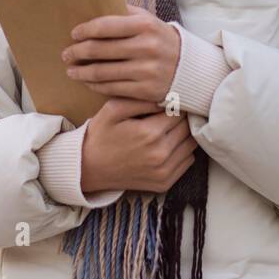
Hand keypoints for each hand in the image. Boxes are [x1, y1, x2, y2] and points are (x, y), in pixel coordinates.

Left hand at [62, 3, 181, 104]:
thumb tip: (96, 4)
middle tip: (66, 54)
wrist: (190, 68)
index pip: (105, 26)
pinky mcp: (145, 91)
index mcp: (145, 25)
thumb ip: (125, 12)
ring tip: (71, 70)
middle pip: (100, 50)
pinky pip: (112, 88)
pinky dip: (95, 85)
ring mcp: (146, 71)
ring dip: (82, 72)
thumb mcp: (149, 20)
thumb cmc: (161, 40)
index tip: (74, 34)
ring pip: (102, 72)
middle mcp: (146, 47)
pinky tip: (87, 81)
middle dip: (77, 52)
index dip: (85, 30)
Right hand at [79, 98, 196, 193]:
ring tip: (168, 129)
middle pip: (187, 128)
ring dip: (183, 134)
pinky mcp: (165, 183)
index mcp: (150, 133)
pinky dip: (182, 151)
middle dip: (181, 118)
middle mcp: (161, 154)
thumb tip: (167, 95)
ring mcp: (164, 172)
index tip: (168, 102)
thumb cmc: (100, 135)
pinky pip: (187, 161)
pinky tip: (167, 145)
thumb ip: (141, 99)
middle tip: (169, 114)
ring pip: (191, 144)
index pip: (179, 111)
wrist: (88, 168)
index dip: (175, 104)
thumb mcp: (113, 109)